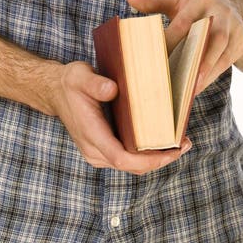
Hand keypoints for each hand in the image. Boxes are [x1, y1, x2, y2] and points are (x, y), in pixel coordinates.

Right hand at [45, 60, 191, 173]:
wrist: (56, 92)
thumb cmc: (70, 83)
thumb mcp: (80, 76)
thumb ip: (95, 84)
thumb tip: (113, 90)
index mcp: (91, 135)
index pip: (122, 158)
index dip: (148, 160)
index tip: (171, 151)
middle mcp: (95, 151)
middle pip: (132, 166)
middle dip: (160, 160)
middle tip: (186, 144)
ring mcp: (99, 153)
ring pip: (132, 165)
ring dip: (156, 158)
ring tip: (181, 142)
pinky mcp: (105, 149)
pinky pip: (129, 158)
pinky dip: (147, 153)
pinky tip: (163, 140)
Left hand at [127, 0, 242, 93]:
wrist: (238, 7)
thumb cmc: (199, 5)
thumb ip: (154, 2)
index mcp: (200, 0)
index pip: (184, 21)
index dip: (171, 39)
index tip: (157, 55)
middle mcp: (219, 13)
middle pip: (208, 35)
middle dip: (194, 56)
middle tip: (176, 77)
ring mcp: (233, 28)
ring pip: (220, 50)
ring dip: (205, 70)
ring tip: (189, 90)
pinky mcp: (240, 43)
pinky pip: (227, 61)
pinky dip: (212, 75)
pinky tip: (198, 87)